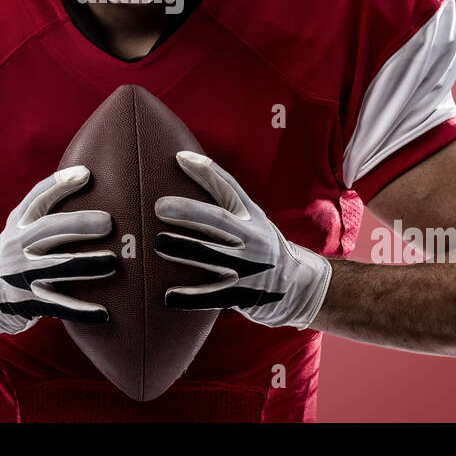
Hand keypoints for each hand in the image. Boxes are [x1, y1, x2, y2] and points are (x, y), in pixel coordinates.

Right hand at [0, 166, 115, 336]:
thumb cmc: (14, 255)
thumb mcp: (19, 229)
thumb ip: (43, 210)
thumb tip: (86, 175)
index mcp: (18, 224)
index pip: (38, 198)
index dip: (60, 184)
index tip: (86, 174)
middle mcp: (17, 246)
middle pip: (48, 229)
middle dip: (79, 224)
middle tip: (109, 222)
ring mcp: (22, 275)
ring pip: (56, 267)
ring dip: (86, 264)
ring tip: (112, 263)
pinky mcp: (29, 302)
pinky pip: (59, 306)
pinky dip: (82, 311)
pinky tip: (105, 312)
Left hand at [154, 151, 331, 329]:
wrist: (298, 287)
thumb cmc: (262, 243)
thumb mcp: (251, 217)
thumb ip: (222, 191)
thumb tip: (183, 158)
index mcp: (251, 219)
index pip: (228, 190)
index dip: (205, 173)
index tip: (178, 159)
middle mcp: (251, 241)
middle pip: (218, 221)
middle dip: (188, 212)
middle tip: (159, 206)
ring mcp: (246, 269)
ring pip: (211, 256)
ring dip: (183, 250)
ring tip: (158, 243)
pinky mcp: (240, 296)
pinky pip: (211, 297)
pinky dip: (190, 296)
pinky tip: (169, 295)